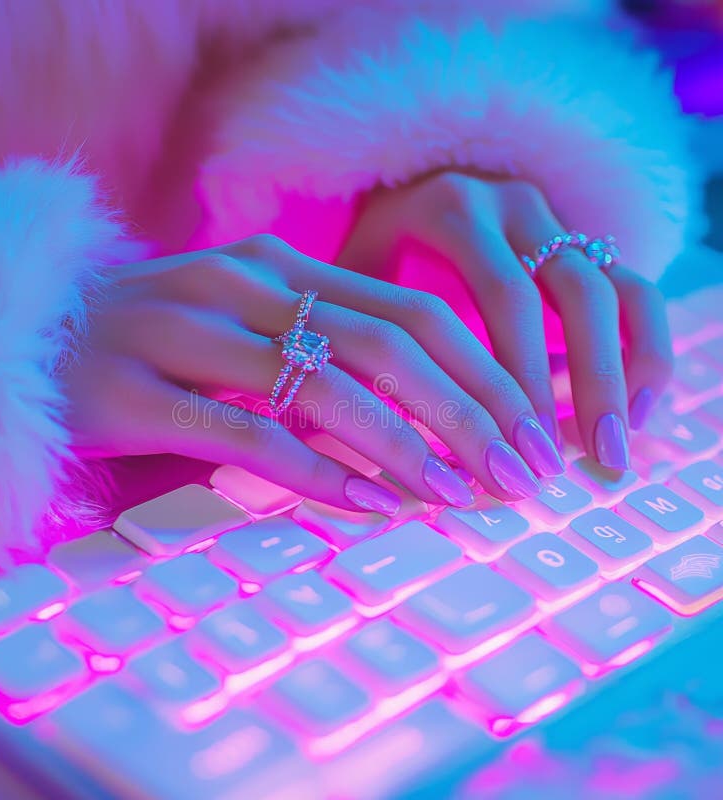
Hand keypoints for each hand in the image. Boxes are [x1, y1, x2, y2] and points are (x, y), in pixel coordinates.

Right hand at [61, 234, 564, 513]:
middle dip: (468, 413)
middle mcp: (242, 284)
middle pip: (387, 344)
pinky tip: (367, 507)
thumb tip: (430, 418)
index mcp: (281, 265)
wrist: (39, 344)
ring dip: (403, 447)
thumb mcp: (252, 330)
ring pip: (324, 387)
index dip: (483, 373)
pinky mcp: (138, 392)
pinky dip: (316, 473)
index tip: (531, 433)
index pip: (410, 312)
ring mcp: (185, 331)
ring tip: (458, 497)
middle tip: (520, 474)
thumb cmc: (166, 349)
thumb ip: (327, 356)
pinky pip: (245, 433)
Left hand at [339, 171, 673, 469]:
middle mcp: (515, 205)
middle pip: (572, 292)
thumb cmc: (371, 251)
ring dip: (623, 374)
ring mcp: (557, 220)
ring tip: (613, 448)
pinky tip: (635, 408)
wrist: (401, 190)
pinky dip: (643, 349)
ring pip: (615, 291)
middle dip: (587, 384)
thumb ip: (376, 337)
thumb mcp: (359, 279)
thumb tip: (390, 438)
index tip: (519, 451)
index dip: (522, 377)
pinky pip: (634, 290)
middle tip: (577, 463)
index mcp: (456, 210)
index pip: (506, 296)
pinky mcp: (581, 240)